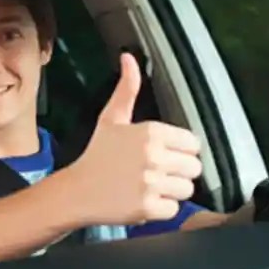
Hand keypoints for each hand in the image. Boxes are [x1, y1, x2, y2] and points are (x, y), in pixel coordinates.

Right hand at [65, 53, 203, 225]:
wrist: (75, 191)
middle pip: (194, 167)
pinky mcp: (148, 208)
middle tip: (153, 173)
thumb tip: (129, 58)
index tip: (160, 155)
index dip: (179, 151)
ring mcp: (151, 183)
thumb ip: (127, 89)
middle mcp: (153, 156)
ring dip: (170, 192)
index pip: (193, 143)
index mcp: (151, 132)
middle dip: (176, 172)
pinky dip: (161, 209)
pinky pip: (174, 209)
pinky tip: (142, 201)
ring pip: (186, 189)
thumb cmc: (97, 155)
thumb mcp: (112, 119)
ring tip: (148, 187)